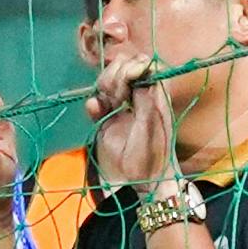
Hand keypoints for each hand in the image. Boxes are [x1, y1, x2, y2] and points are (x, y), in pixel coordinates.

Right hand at [86, 62, 176, 190]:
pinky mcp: (105, 120)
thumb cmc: (153, 157)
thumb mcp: (152, 124)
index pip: (142, 64)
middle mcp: (137, 97)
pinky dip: (93, 103)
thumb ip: (146, 95)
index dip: (134, 66)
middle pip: (122, 68)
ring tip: (109, 104)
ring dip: (105, 87)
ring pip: (107, 82)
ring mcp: (120, 108)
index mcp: (154, 95)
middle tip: (120, 98)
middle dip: (117, 76)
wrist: (140, 184)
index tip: (131, 78)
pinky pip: (96, 103)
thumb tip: (144, 67)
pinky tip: (94, 108)